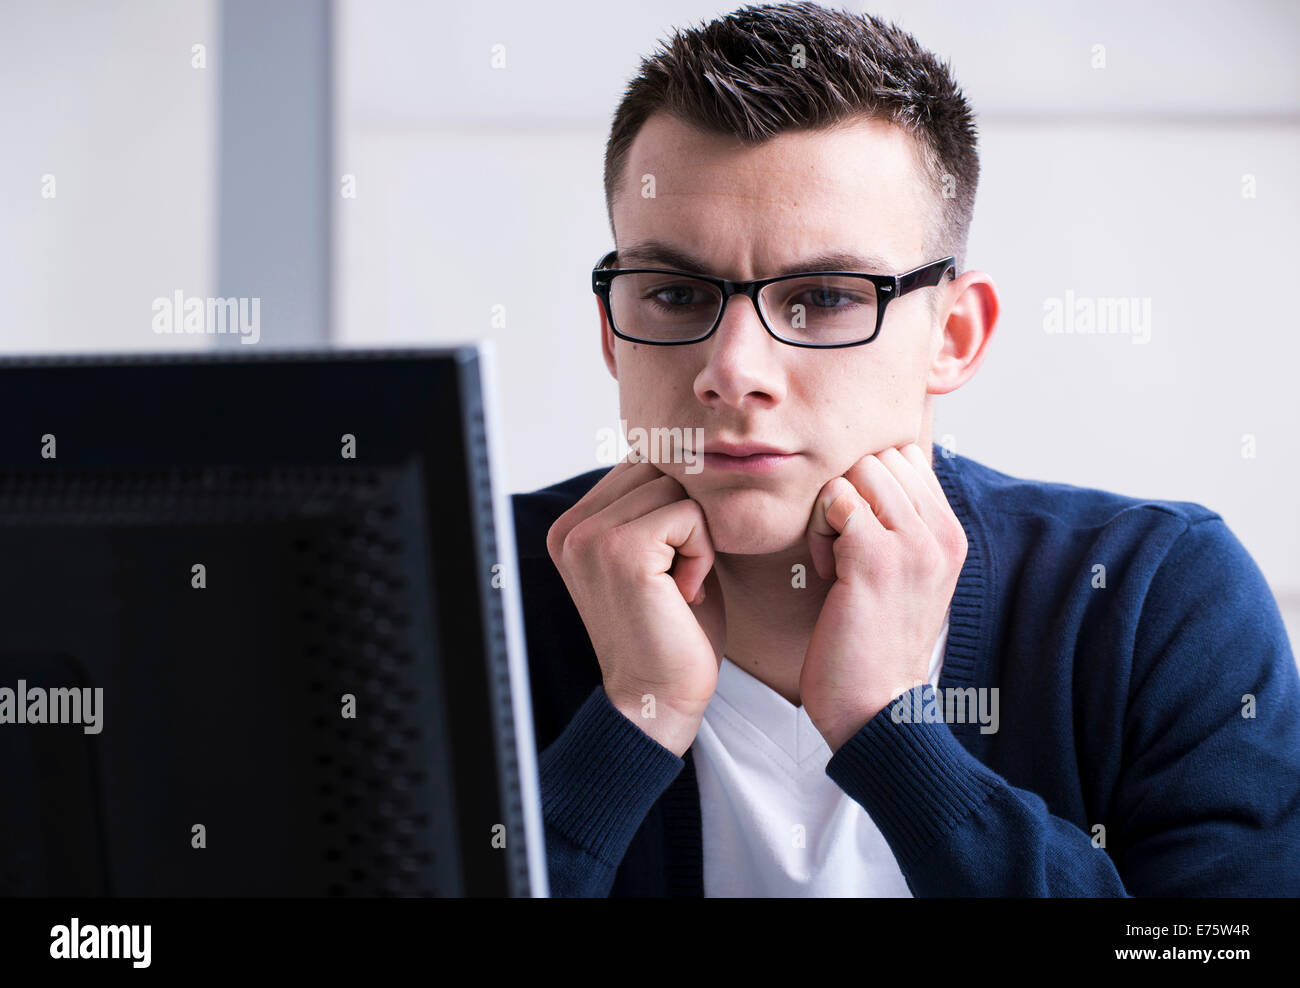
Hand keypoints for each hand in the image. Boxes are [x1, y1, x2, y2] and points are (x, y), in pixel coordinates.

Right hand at [546, 453, 726, 756]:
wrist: (658, 697)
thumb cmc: (673, 629)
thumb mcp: (661, 554)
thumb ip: (657, 505)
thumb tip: (685, 449)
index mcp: (571, 526)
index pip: (640, 467)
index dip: (675, 508)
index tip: (669, 567)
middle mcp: (570, 527)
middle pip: (658, 469)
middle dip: (686, 517)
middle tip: (677, 578)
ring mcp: (590, 538)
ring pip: (675, 487)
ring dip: (696, 537)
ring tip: (679, 585)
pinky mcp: (620, 550)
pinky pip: (688, 514)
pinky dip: (702, 552)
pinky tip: (686, 592)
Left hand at [800, 443, 966, 751]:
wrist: (878, 707)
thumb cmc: (876, 641)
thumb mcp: (905, 575)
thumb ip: (900, 525)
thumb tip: (870, 474)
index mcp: (950, 533)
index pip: (906, 456)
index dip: (869, 485)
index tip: (860, 534)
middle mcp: (940, 533)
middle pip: (879, 456)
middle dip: (848, 491)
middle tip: (842, 546)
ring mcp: (913, 543)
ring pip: (857, 471)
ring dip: (830, 510)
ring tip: (835, 559)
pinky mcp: (875, 557)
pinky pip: (834, 499)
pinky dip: (818, 530)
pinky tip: (826, 571)